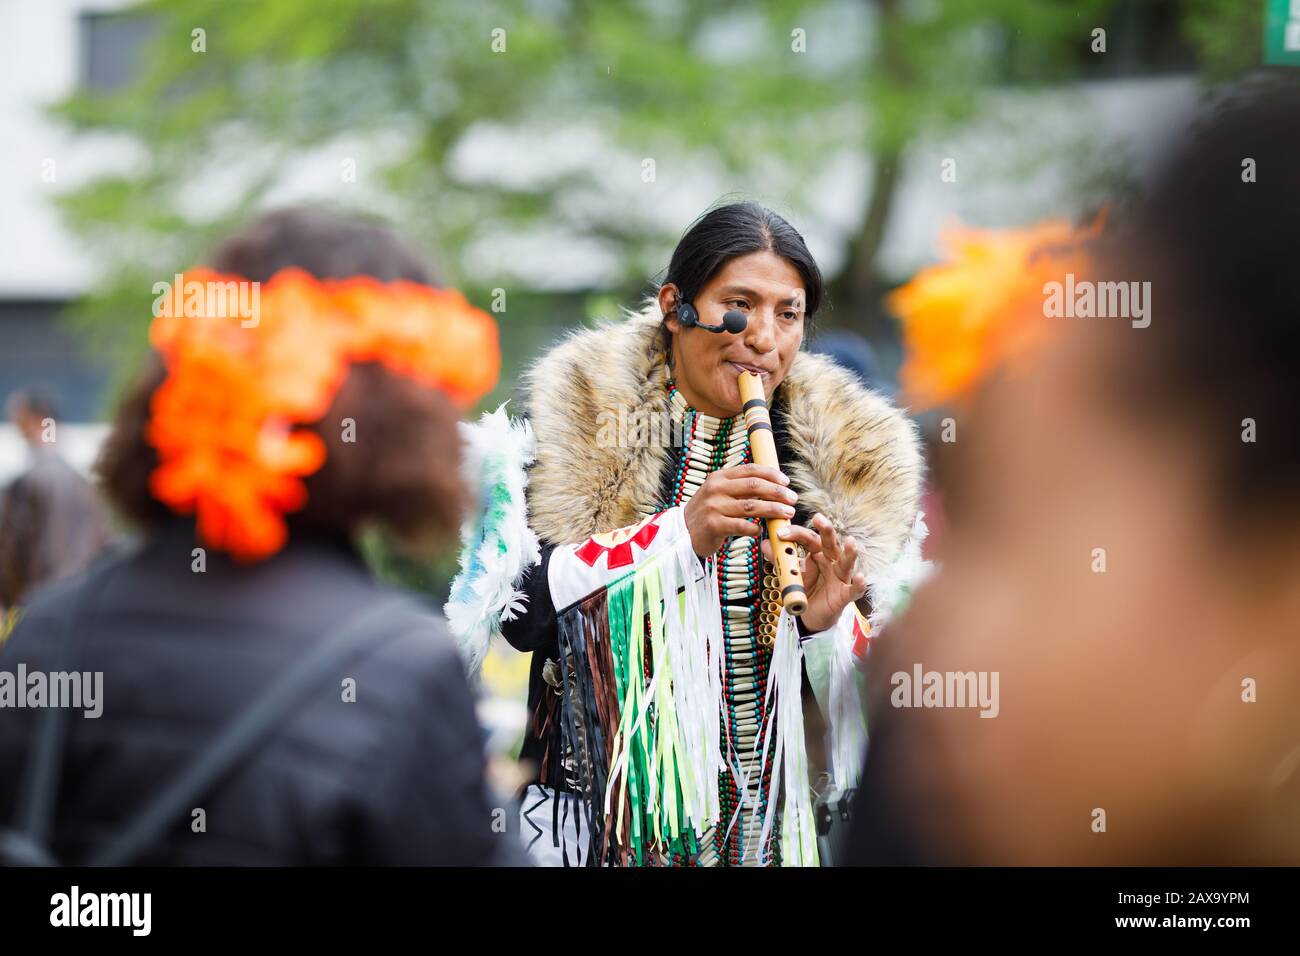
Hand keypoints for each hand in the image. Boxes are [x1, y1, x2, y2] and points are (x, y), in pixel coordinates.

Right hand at [682, 463, 797, 558]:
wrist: (682, 534)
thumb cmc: (708, 514)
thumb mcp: (718, 493)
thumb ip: (739, 487)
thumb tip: (772, 484)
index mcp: (719, 477)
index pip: (750, 470)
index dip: (771, 474)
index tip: (787, 481)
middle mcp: (716, 488)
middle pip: (754, 486)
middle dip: (777, 492)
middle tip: (792, 499)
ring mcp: (714, 506)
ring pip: (752, 506)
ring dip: (773, 510)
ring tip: (787, 514)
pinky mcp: (714, 525)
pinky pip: (742, 526)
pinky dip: (755, 529)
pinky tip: (761, 531)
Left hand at [763, 512, 865, 631]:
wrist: (811, 616)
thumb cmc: (806, 589)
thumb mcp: (792, 573)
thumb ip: (780, 559)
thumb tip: (765, 543)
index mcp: (818, 554)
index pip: (809, 538)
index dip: (796, 534)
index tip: (779, 533)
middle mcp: (832, 562)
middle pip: (830, 544)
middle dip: (826, 530)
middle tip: (818, 518)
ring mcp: (840, 578)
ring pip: (847, 563)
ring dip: (849, 553)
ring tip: (851, 541)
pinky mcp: (845, 595)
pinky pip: (854, 590)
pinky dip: (859, 584)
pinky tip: (861, 577)